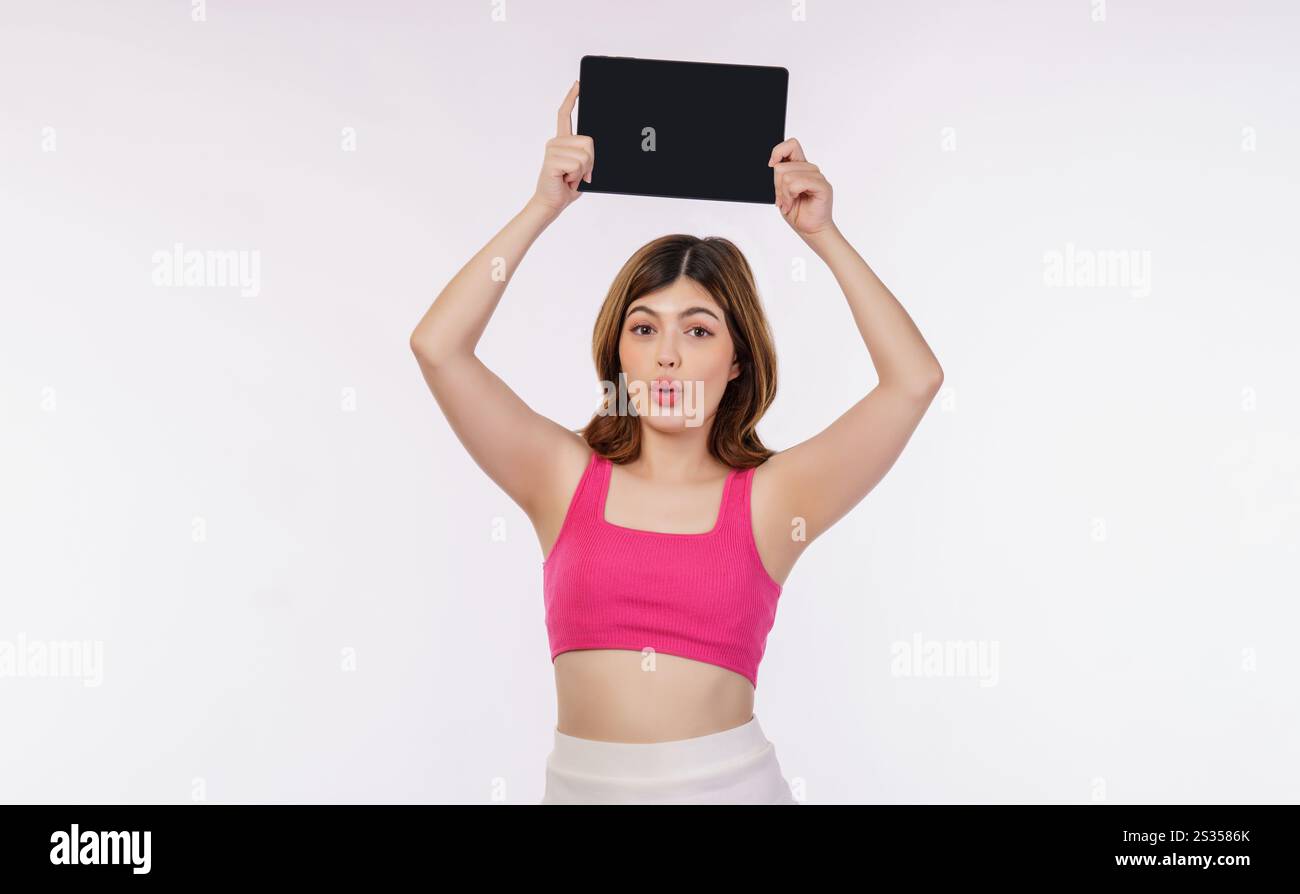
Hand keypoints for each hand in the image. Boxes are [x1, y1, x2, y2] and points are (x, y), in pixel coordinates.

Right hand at [528, 80, 594, 217]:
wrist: (552, 203)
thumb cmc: (566, 186)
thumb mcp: (582, 167)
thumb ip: (587, 154)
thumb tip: (594, 146)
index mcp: (562, 141)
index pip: (565, 114)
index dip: (572, 98)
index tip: (578, 84)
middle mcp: (555, 142)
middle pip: (588, 141)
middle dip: (591, 161)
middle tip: (580, 173)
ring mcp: (552, 149)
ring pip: (585, 154)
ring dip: (583, 171)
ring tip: (570, 177)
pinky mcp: (552, 159)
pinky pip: (578, 164)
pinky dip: (577, 176)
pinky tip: (565, 179)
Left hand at [768, 138, 833, 237]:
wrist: (811, 230)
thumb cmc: (798, 212)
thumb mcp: (782, 192)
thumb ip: (780, 176)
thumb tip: (774, 164)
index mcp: (801, 167)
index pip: (791, 145)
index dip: (778, 151)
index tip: (771, 165)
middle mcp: (810, 169)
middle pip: (781, 166)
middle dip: (777, 186)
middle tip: (783, 200)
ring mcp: (818, 177)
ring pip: (787, 176)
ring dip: (783, 194)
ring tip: (790, 203)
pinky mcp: (822, 186)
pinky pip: (798, 183)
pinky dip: (790, 195)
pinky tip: (794, 202)